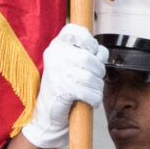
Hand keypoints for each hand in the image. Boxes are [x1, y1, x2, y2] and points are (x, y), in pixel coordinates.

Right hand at [20, 23, 107, 148]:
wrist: (46, 117)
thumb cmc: (62, 88)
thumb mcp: (71, 64)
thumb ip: (87, 53)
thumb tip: (103, 52)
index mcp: (56, 46)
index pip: (77, 32)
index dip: (90, 42)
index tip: (91, 53)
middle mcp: (54, 56)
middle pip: (89, 58)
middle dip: (98, 71)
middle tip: (94, 80)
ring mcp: (57, 73)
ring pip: (91, 76)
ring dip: (97, 88)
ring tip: (91, 92)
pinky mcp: (62, 90)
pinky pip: (89, 92)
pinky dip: (94, 99)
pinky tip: (90, 101)